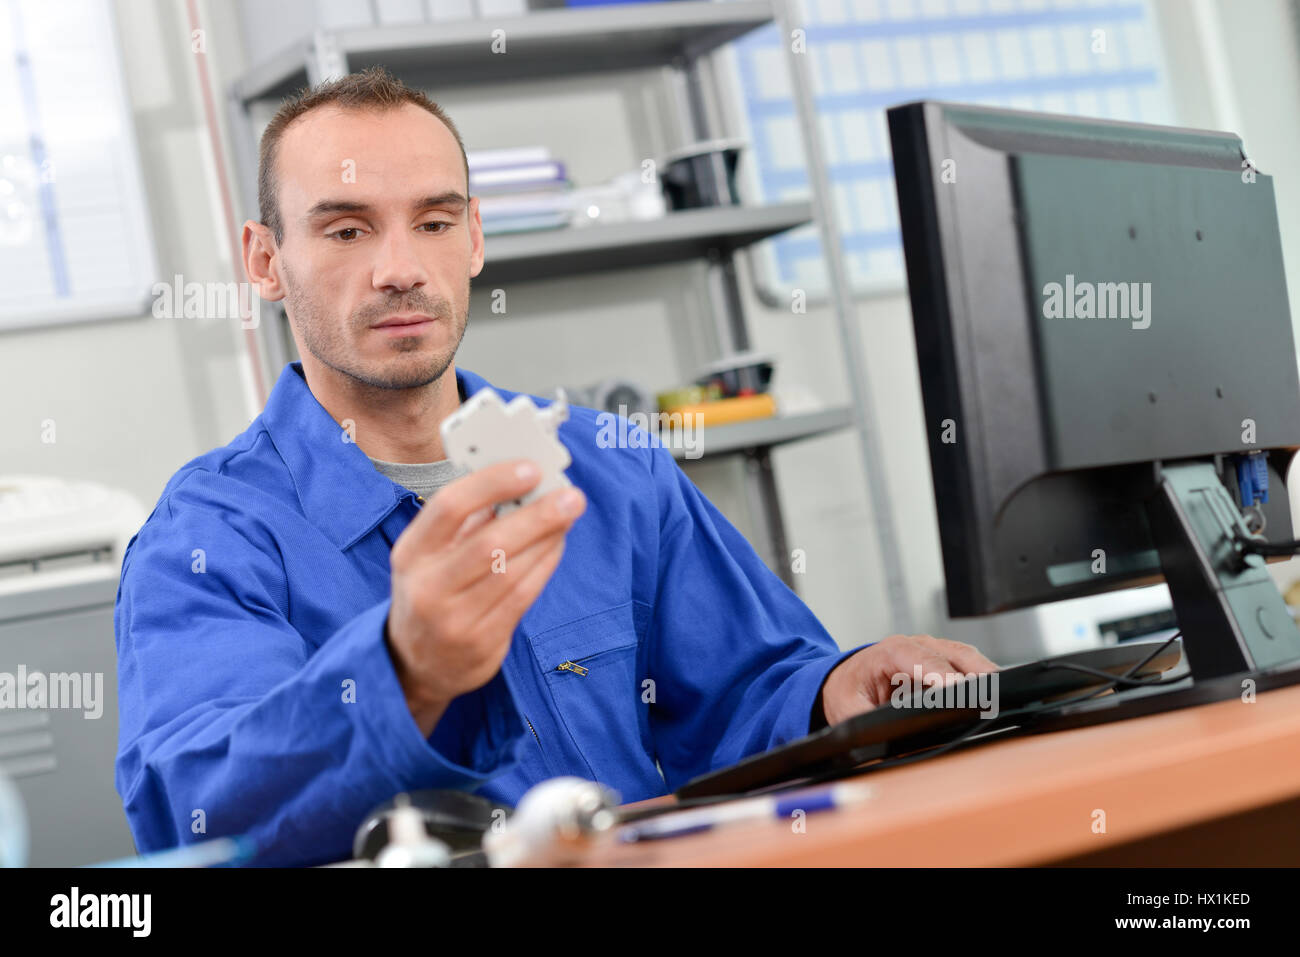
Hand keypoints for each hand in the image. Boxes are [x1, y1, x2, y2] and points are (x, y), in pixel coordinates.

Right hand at [386, 459, 585, 735]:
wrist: (416, 665)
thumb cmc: (432, 591)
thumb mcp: (430, 555)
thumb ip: (468, 520)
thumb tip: (520, 481)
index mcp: (411, 554)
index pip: (449, 507)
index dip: (492, 483)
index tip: (530, 468)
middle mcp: (427, 587)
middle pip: (489, 543)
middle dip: (537, 515)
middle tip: (572, 495)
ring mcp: (454, 620)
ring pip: (512, 572)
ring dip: (548, 539)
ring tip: (568, 514)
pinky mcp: (481, 643)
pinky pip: (523, 596)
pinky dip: (545, 565)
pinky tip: (556, 544)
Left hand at [817, 634, 999, 726]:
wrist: (844, 680)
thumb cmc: (846, 691)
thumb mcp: (847, 710)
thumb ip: (866, 723)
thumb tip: (885, 742)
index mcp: (889, 653)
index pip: (923, 660)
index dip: (944, 676)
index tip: (962, 690)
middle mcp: (915, 645)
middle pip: (954, 655)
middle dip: (977, 675)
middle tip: (996, 697)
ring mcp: (932, 650)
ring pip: (967, 658)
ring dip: (986, 676)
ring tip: (1005, 697)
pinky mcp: (943, 661)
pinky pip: (969, 666)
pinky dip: (984, 679)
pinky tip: (996, 696)